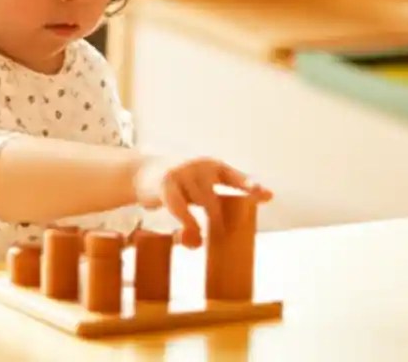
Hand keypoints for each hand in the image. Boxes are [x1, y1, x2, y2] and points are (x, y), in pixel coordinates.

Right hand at [131, 156, 272, 247]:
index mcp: (213, 166)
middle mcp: (200, 165)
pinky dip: (187, 224)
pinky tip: (189, 235)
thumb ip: (209, 208)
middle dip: (221, 221)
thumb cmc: (176, 184)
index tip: (267, 196)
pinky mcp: (166, 184)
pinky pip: (181, 209)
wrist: (140, 172)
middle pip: (215, 199)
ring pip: (201, 204)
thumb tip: (198, 242)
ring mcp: (183, 172)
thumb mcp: (196, 190)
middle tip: (223, 237)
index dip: (251, 187)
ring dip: (200, 226)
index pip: (236, 177)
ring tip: (199, 239)